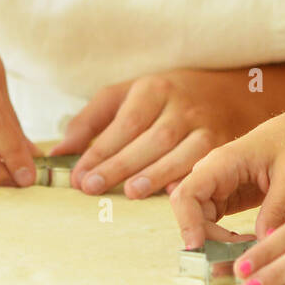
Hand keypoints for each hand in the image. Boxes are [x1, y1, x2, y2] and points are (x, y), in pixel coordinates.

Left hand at [52, 68, 255, 197]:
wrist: (226, 91)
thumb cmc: (164, 98)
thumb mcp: (127, 95)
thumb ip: (91, 121)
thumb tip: (58, 153)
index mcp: (154, 89)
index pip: (126, 123)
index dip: (101, 150)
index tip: (78, 175)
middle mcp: (182, 106)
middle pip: (152, 138)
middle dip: (121, 164)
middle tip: (92, 187)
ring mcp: (206, 126)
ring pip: (182, 151)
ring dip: (156, 173)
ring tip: (131, 193)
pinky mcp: (223, 144)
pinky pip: (206, 164)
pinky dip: (191, 179)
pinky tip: (175, 194)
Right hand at [170, 108, 284, 246]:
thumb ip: (277, 208)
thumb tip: (264, 244)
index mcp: (223, 162)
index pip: (188, 192)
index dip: (187, 222)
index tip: (199, 249)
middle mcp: (212, 174)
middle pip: (190, 212)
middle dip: (206, 239)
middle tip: (236, 258)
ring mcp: (216, 187)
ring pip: (200, 223)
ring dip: (216, 243)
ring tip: (249, 252)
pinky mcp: (225, 199)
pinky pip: (214, 225)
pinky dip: (225, 240)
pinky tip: (248, 246)